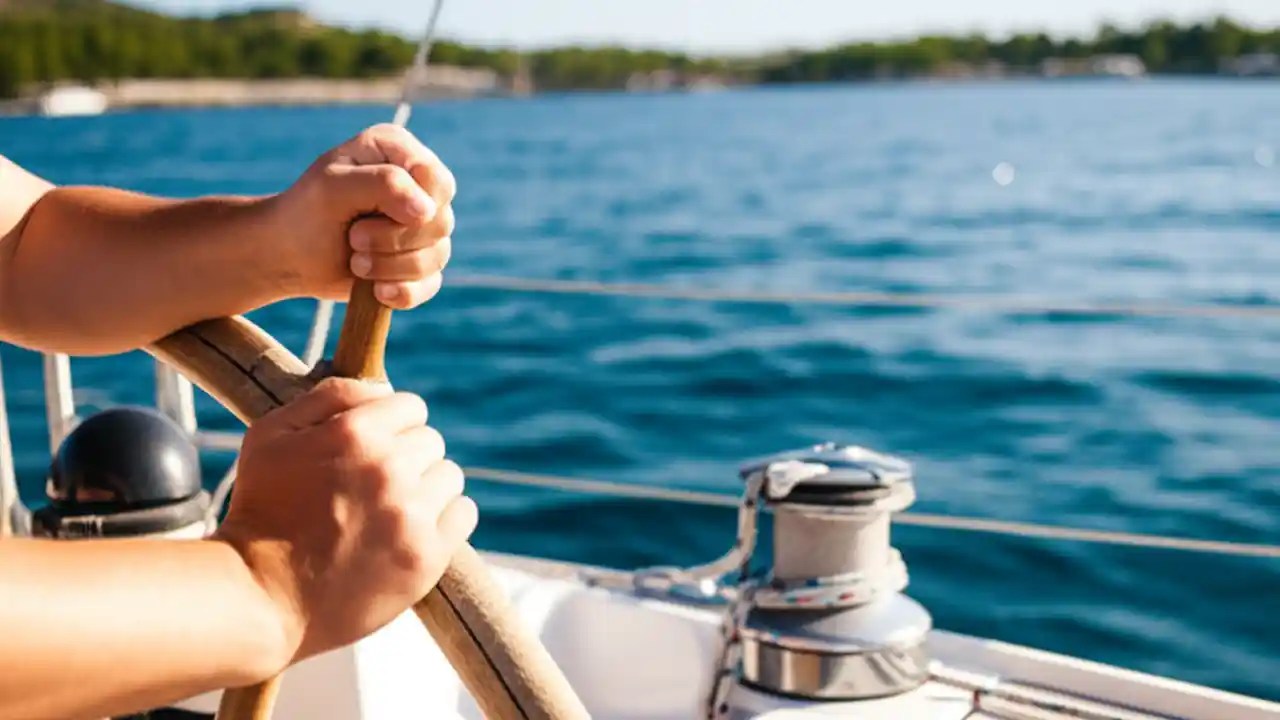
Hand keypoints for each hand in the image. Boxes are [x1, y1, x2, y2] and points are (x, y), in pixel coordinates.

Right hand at [213, 378, 476, 664]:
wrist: (261, 598)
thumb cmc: (260, 512)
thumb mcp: (270, 436)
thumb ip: (328, 397)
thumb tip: (383, 388)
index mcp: (354, 433)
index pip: (411, 406)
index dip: (391, 425)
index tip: (372, 449)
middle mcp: (389, 468)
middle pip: (431, 441)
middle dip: (406, 457)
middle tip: (373, 487)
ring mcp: (411, 515)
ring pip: (449, 476)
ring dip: (427, 488)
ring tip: (390, 512)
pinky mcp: (427, 555)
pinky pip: (464, 513)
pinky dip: (446, 519)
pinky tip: (413, 530)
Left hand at [272, 124, 456, 308]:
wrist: (289, 254)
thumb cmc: (307, 211)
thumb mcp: (334, 186)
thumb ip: (384, 184)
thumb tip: (427, 211)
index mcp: (400, 153)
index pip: (435, 179)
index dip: (413, 202)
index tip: (369, 213)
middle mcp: (420, 187)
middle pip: (439, 221)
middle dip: (393, 239)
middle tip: (354, 238)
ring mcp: (424, 228)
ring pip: (437, 255)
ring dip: (391, 267)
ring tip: (356, 263)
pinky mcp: (421, 264)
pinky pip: (430, 284)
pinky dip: (401, 292)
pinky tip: (375, 290)